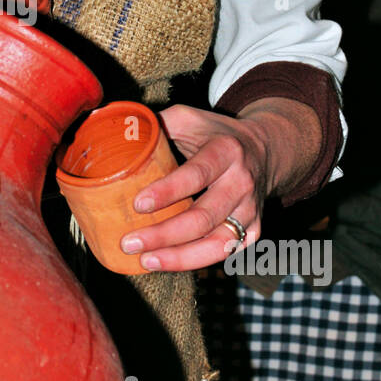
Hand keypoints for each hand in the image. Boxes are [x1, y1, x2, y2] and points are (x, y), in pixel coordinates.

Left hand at [119, 104, 270, 272]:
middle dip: (164, 234)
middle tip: (129, 243)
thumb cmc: (214, 134)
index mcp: (225, 151)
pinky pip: (225, 253)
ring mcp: (251, 209)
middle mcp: (242, 182)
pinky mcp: (254, 230)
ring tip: (145, 260)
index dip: (168, 191)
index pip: (197, 174)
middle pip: (204, 217)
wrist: (265, 149)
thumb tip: (115, 134)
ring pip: (217, 243)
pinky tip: (168, 262)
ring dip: (179, 257)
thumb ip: (156, 124)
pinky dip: (195, 261)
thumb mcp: (189, 118)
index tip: (138, 204)